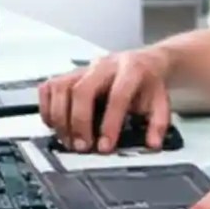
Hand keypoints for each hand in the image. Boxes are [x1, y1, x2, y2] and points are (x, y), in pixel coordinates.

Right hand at [37, 47, 172, 153]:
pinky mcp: (70, 73)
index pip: (117, 95)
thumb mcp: (161, 101)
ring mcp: (85, 68)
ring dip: (61, 118)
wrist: (144, 62)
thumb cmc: (148, 82)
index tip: (105, 145)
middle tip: (82, 146)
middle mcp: (104, 66)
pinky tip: (56, 125)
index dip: (109, 123)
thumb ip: (158, 123)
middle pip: (82, 90)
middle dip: (79, 122)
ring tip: (69, 140)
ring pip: (61, 87)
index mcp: (131, 70)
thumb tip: (152, 144)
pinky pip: (50, 87)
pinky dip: (48, 108)